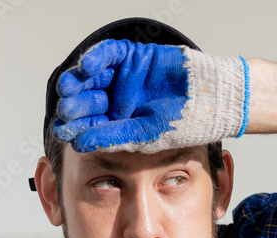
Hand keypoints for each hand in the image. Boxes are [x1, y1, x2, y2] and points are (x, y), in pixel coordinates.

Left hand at [52, 39, 249, 153]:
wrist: (214, 100)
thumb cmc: (185, 124)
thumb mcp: (144, 135)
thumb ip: (111, 137)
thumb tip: (78, 143)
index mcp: (120, 124)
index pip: (91, 124)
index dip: (76, 127)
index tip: (62, 130)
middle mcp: (119, 101)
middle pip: (89, 99)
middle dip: (75, 104)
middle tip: (65, 109)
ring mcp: (125, 78)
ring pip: (94, 76)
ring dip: (80, 80)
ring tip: (69, 86)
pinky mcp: (133, 58)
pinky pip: (110, 54)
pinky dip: (97, 58)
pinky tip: (87, 66)